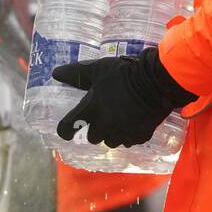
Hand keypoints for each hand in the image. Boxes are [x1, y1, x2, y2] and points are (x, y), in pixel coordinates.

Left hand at [53, 47, 195, 147]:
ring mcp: (122, 134)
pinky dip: (128, 134)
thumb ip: (75, 74)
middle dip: (94, 129)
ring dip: (111, 133)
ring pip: (110, 141)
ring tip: (119, 118)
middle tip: (102, 116)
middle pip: (91, 137)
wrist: (157, 82)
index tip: (68, 128)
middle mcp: (104, 126)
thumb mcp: (97, 69)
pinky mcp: (138, 137)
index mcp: (91, 110)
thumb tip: (55, 73)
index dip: (65, 129)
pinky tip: (133, 120)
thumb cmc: (124, 74)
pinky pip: (128, 140)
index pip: (67, 129)